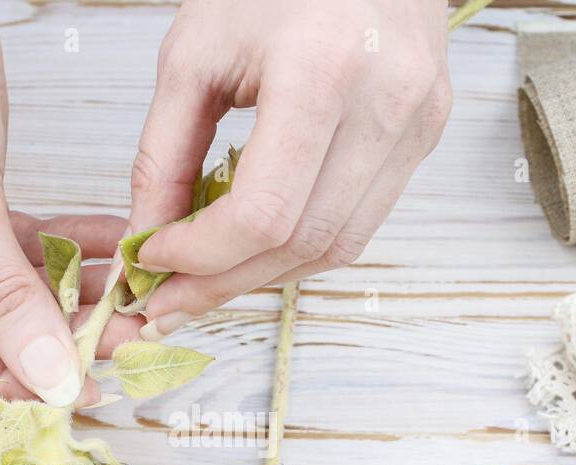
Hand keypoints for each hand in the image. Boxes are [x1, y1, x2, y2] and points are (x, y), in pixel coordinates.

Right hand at [0, 0, 124, 414]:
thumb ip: (5, 295)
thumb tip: (51, 377)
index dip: (3, 390)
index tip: (72, 392)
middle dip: (54, 345)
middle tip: (124, 345)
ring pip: (14, 304)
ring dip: (76, 302)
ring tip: (138, 299)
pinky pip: (30, 257)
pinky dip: (75, 254)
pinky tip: (121, 251)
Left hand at [129, 0, 450, 339]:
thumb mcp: (194, 53)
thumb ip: (162, 155)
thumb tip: (147, 239)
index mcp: (322, 71)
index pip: (264, 215)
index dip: (202, 257)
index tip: (155, 260)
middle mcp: (386, 103)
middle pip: (302, 243)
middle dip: (226, 283)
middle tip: (170, 300)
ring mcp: (418, 123)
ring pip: (338, 248)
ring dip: (266, 275)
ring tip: (209, 278)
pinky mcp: (427, 133)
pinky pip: (363, 221)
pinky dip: (303, 246)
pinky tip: (259, 245)